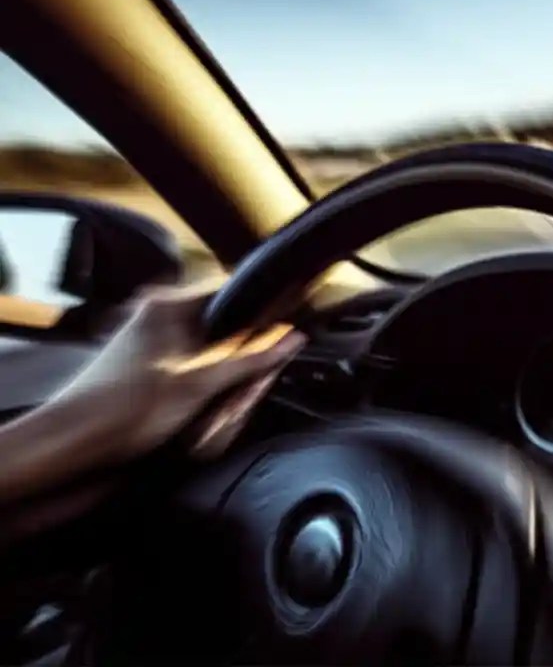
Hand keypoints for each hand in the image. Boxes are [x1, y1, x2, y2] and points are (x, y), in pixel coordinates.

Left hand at [0, 285, 303, 538]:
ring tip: (212, 416)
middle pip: (227, 334)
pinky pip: (198, 380)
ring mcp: (155, 349)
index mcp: (166, 306)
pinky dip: (205, 400)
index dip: (262, 314)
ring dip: (223, 390)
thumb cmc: (120, 410)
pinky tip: (197, 422)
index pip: (231, 294)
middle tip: (242, 395)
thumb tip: (291, 341)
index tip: (285, 333)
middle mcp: (160, 321)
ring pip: (215, 361)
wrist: (70, 447)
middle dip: (240, 368)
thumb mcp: (199, 384)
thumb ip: (251, 360)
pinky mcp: (153, 376)